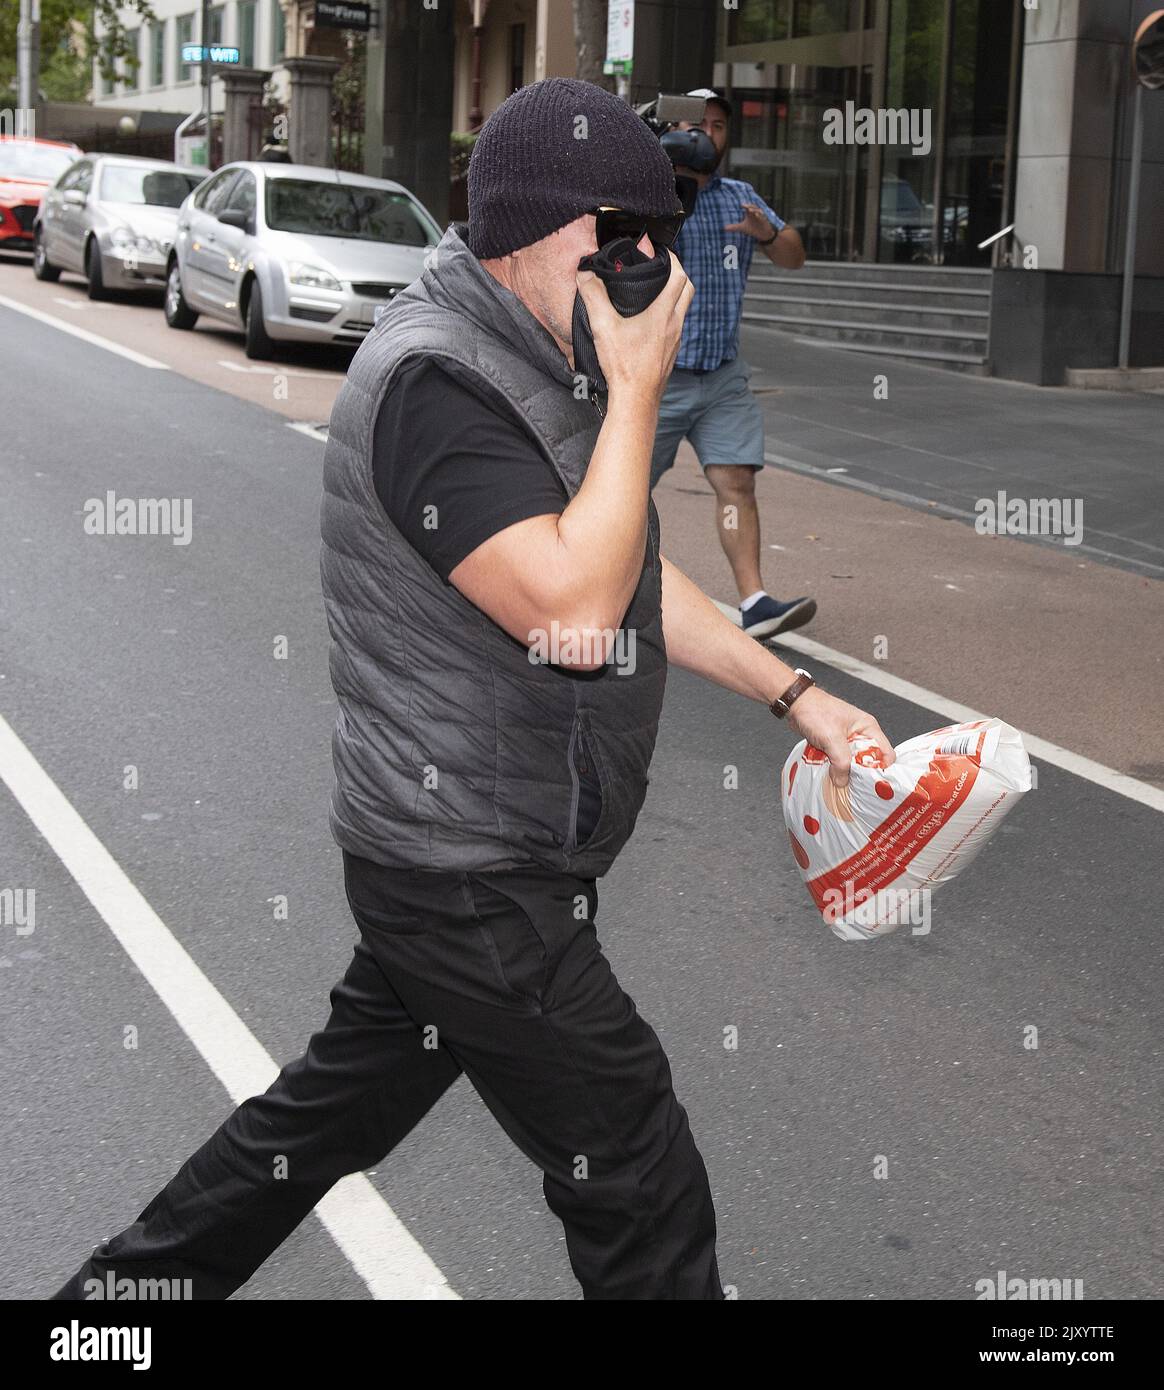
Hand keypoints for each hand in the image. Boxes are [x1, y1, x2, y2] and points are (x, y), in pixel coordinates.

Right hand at [575, 250, 693, 405]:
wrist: (635, 401)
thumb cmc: (624, 367)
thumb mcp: (603, 327)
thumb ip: (593, 296)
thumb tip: (585, 274)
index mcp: (663, 314)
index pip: (679, 276)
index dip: (672, 259)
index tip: (661, 252)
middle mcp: (674, 325)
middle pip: (687, 290)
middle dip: (678, 274)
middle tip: (662, 268)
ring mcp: (675, 341)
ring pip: (682, 310)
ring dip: (674, 296)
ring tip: (655, 292)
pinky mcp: (670, 355)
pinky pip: (675, 329)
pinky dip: (668, 318)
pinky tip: (650, 323)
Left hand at [724, 202, 776, 240]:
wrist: (762, 234)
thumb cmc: (752, 229)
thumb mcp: (742, 228)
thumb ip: (734, 227)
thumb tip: (724, 228)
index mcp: (750, 213)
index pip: (747, 207)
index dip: (744, 205)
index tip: (741, 205)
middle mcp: (755, 213)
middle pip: (752, 207)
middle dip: (749, 206)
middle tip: (744, 205)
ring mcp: (760, 216)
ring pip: (758, 211)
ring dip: (754, 210)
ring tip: (749, 210)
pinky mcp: (764, 220)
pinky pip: (762, 217)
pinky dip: (760, 216)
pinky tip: (757, 216)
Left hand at [785, 687, 894, 788]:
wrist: (796, 704)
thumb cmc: (815, 711)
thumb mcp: (832, 737)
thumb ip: (841, 761)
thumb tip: (843, 781)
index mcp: (868, 728)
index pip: (886, 753)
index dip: (882, 769)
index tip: (873, 783)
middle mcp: (860, 734)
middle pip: (869, 761)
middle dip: (861, 774)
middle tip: (854, 786)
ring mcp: (847, 741)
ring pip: (852, 763)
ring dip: (845, 772)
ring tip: (839, 781)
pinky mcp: (834, 745)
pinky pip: (839, 762)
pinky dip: (834, 769)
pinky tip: (829, 774)